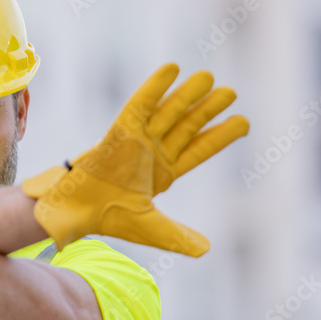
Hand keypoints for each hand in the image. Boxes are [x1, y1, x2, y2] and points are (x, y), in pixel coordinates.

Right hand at [22, 63, 248, 255]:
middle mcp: (152, 152)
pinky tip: (172, 69)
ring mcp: (137, 139)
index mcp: (163, 173)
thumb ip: (178, 236)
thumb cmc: (108, 217)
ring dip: (188, 94)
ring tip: (209, 76)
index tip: (243, 122)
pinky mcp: (120, 129)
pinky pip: (141, 104)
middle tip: (231, 91)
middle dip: (208, 109)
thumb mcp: (151, 228)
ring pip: (168, 112)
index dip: (219, 136)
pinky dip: (155, 87)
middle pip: (187, 126)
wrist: (77, 210)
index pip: (198, 150)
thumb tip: (205, 249)